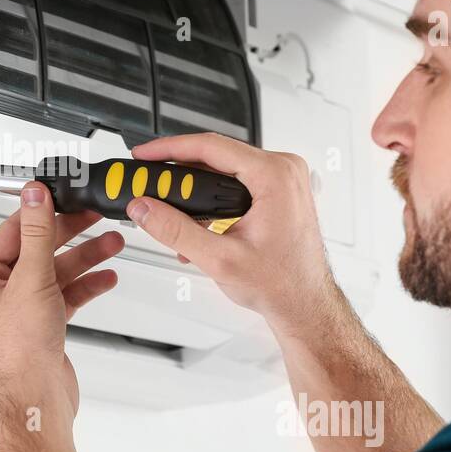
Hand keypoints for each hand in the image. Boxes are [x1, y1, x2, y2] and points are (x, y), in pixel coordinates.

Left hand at [0, 182, 124, 417]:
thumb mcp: (31, 278)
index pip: (12, 232)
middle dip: (70, 235)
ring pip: (54, 271)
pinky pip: (65, 294)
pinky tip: (106, 277)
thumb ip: (37, 233)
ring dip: (84, 258)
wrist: (37, 397)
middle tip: (94, 217)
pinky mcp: (41, 324)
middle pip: (36, 250)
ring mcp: (19, 308)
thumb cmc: (20, 350)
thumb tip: (35, 195)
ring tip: (111, 245)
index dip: (41, 213)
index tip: (62, 196)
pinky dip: (86, 285)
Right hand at [126, 133, 339, 337]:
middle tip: (150, 186)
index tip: (145, 154)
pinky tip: (194, 223)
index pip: (210, 147)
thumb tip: (145, 209)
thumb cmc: (283, 284)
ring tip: (170, 213)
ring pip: (222, 170)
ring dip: (194, 191)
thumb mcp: (220, 259)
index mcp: (275, 176)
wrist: (305, 304)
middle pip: (215, 157)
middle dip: (178, 175)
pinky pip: (235, 182)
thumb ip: (175, 230)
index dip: (169, 148)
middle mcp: (282, 171)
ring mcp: (281, 180)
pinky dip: (211, 200)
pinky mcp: (277, 192)